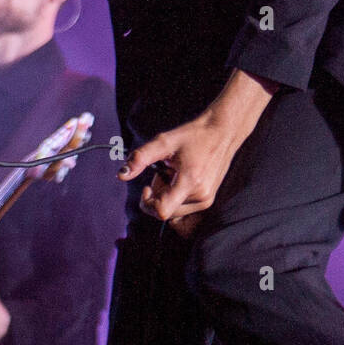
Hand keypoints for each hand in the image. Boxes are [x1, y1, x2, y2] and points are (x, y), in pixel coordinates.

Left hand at [118, 70, 280, 234]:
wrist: (222, 132)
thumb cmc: (193, 135)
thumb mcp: (164, 142)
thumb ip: (140, 158)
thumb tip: (121, 174)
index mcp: (190, 182)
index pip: (162, 211)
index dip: (147, 203)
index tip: (148, 186)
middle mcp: (200, 196)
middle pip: (165, 212)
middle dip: (157, 195)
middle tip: (165, 172)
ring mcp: (206, 201)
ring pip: (174, 211)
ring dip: (167, 196)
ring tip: (175, 174)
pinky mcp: (208, 201)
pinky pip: (184, 209)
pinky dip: (177, 197)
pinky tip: (182, 179)